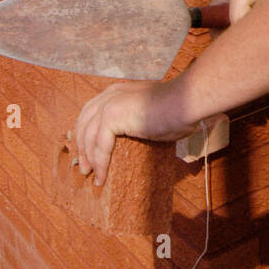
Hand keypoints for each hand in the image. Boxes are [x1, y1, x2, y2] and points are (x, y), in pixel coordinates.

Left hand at [72, 77, 202, 187]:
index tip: (89, 152)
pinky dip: (100, 164)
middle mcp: (109, 95)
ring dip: (89, 160)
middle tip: (85, 168)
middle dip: (82, 148)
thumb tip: (139, 138)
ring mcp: (109, 105)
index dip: (87, 134)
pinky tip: (102, 177)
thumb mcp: (150, 113)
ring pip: (89, 137)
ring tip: (93, 177)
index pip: (92, 113)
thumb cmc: (177, 110)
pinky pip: (100, 146)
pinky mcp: (111, 117)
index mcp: (117, 91)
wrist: (185, 102)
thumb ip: (137, 121)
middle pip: (84, 124)